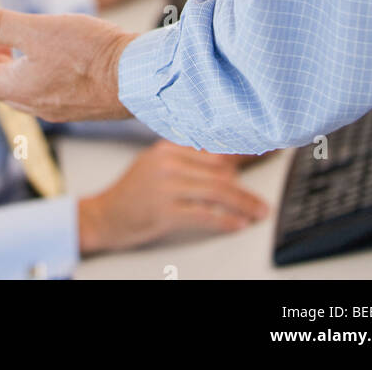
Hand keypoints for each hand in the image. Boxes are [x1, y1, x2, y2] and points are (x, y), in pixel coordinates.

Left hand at [0, 9, 136, 121]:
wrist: (139, 79)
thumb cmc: (90, 52)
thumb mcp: (38, 29)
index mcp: (20, 88)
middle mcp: (37, 105)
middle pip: (0, 89)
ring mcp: (60, 110)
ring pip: (24, 93)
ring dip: (12, 73)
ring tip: (17, 50)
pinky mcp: (81, 107)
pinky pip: (46, 95)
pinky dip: (35, 78)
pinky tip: (52, 62)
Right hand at [78, 141, 268, 254]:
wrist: (103, 215)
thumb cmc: (132, 193)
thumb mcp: (157, 165)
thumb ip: (188, 161)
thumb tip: (227, 166)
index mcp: (168, 147)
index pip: (214, 148)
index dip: (243, 153)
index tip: (267, 151)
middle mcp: (168, 162)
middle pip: (220, 172)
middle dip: (246, 187)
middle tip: (264, 199)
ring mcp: (166, 186)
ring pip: (217, 192)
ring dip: (243, 204)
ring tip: (259, 212)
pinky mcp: (164, 211)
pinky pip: (203, 215)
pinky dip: (224, 220)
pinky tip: (238, 224)